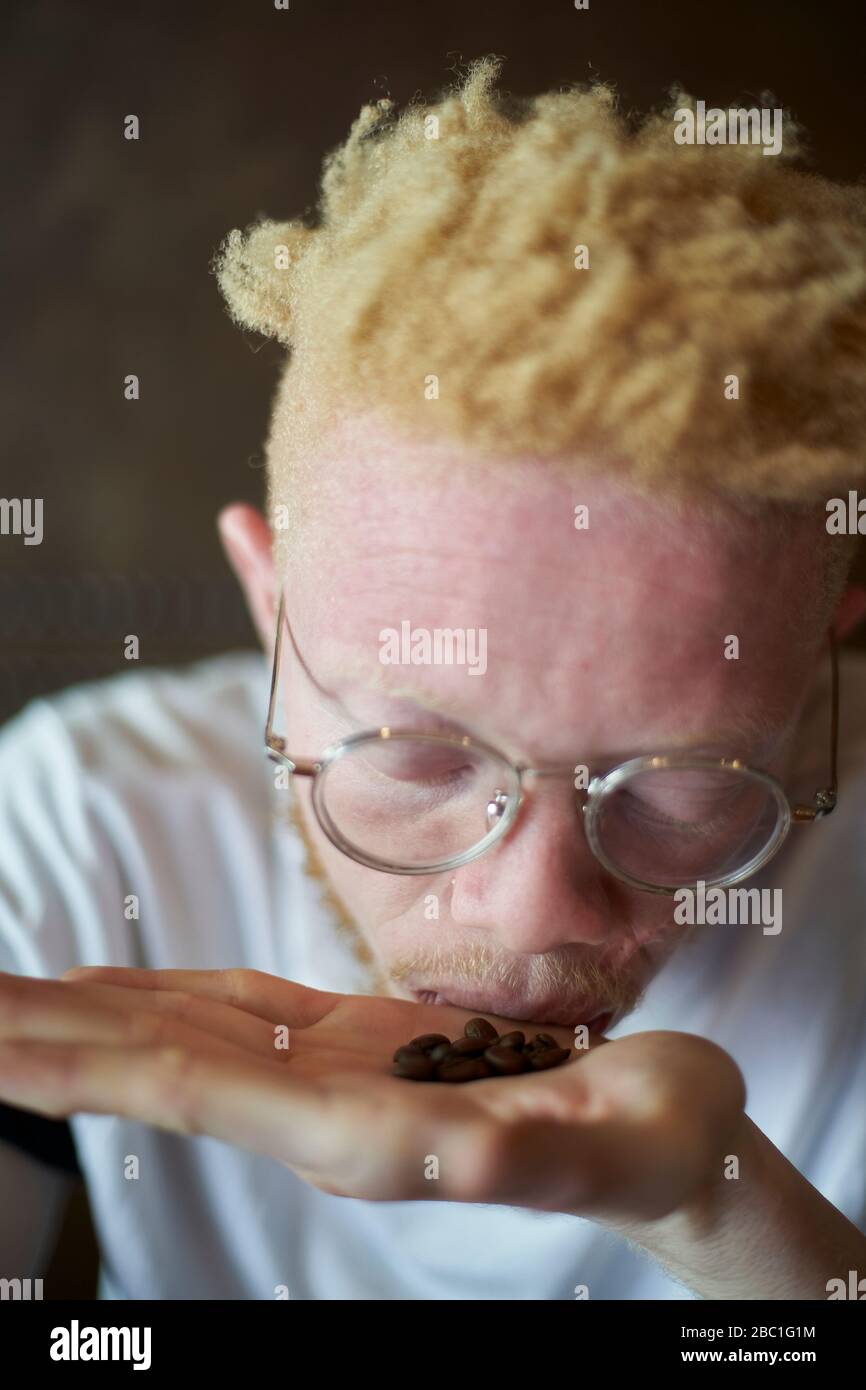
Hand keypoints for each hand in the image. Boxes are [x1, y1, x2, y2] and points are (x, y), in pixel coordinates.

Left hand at [0, 967, 744, 1222]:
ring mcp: (329, 1079)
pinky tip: (109, 988)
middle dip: (43, 1037)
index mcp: (364, 1135)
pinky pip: (232, 1018)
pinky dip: (158, 995)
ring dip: (80, 1015)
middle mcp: (321, 1113)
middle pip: (152, 1064)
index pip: (189, 1088)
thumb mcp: (615, 1139)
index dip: (83, 1059)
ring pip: (179, 1037)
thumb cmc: (654, 1141)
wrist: (665, 1140)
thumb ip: (532, 1152)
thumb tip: (458, 1161)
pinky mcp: (352, 1048)